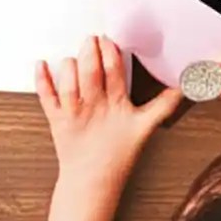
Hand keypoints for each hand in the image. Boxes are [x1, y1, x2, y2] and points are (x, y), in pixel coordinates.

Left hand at [36, 36, 180, 187]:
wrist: (93, 181)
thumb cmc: (117, 155)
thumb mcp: (144, 128)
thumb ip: (163, 106)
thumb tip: (180, 90)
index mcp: (115, 105)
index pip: (114, 72)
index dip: (111, 53)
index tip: (109, 40)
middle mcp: (93, 106)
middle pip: (90, 73)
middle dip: (89, 51)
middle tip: (91, 38)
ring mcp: (73, 113)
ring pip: (68, 82)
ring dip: (69, 65)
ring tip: (74, 55)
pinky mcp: (56, 119)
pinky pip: (46, 97)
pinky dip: (41, 80)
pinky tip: (40, 64)